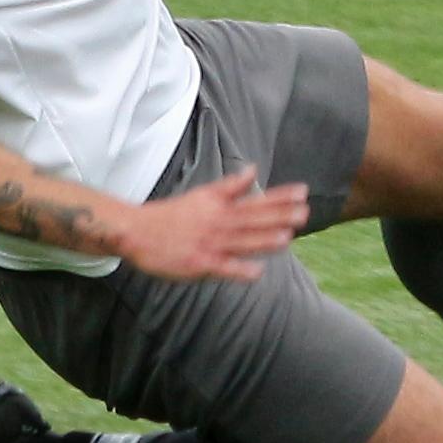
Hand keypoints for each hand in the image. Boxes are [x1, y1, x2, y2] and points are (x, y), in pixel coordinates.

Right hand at [114, 169, 307, 282]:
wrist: (138, 232)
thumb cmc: (172, 215)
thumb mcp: (202, 195)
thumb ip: (230, 186)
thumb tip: (254, 171)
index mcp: (219, 205)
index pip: (255, 199)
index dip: (280, 196)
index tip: (302, 192)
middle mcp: (217, 222)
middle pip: (252, 218)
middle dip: (279, 216)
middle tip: (304, 212)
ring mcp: (209, 244)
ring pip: (241, 241)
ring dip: (264, 239)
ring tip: (287, 237)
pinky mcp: (198, 264)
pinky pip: (222, 268)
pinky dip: (239, 270)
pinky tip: (257, 272)